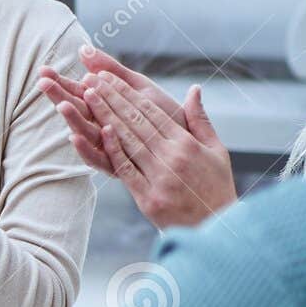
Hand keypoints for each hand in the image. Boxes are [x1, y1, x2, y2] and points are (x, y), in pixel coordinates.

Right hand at [37, 45, 182, 175]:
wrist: (194, 145)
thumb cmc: (167, 114)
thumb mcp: (139, 86)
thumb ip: (111, 69)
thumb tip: (82, 49)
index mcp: (105, 109)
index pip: (76, 93)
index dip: (60, 82)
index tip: (43, 70)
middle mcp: (102, 129)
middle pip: (75, 111)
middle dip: (58, 97)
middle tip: (42, 82)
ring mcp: (110, 149)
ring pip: (85, 134)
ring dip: (73, 120)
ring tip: (62, 106)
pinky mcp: (121, 167)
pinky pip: (100, 160)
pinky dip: (90, 149)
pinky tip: (82, 135)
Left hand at [82, 72, 235, 227]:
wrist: (218, 228)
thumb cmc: (216, 188)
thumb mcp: (216, 150)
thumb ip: (200, 120)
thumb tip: (194, 89)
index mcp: (186, 143)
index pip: (152, 112)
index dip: (127, 93)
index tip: (108, 78)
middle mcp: (172, 157)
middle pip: (136, 122)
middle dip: (111, 99)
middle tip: (90, 80)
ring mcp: (159, 177)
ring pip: (127, 141)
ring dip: (105, 117)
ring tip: (87, 99)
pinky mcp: (148, 198)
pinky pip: (126, 169)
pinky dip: (112, 150)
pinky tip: (98, 133)